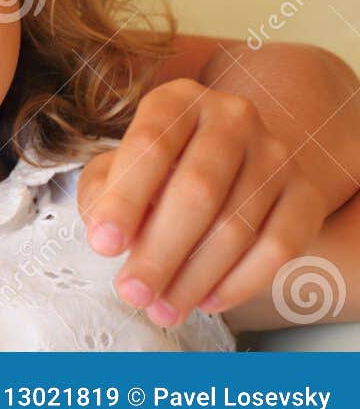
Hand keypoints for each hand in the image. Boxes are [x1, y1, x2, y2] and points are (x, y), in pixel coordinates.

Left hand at [78, 78, 323, 325]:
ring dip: (194, 277)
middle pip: (198, 190)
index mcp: (178, 99)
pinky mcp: (306, 193)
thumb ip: (102, 192)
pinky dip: (240, 282)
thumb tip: (107, 232)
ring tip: (161, 309)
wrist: (230, 161)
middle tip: (131, 293)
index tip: (102, 245)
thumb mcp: (119, 166)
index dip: (124, 198)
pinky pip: (278, 247)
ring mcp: (275, 154)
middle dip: (159, 250)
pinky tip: (205, 301)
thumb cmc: (158, 168)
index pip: (151, 145)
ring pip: (236, 225)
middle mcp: (232, 117)